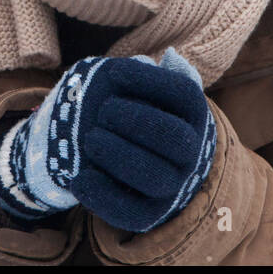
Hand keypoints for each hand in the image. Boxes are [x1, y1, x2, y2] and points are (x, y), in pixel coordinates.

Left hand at [0, 48, 215, 232]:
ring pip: (156, 177)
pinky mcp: (150, 213)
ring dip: (119, 156)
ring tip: (91, 140)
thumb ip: (147, 73)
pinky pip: (132, 213)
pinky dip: (103, 197)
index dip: (148, 80)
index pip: (183, 93)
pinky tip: (79, 178)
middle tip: (103, 111)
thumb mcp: (138, 87)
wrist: (128, 157)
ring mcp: (173, 186)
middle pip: (174, 138)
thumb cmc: (132, 110)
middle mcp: (191, 152)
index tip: (113, 72)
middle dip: (135, 121)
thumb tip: (169, 59)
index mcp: (193, 114)